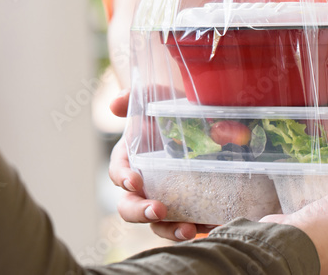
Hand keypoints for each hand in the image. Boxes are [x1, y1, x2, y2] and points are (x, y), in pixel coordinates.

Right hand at [108, 90, 213, 240]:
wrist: (202, 116)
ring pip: (158, 224)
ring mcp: (165, 198)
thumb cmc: (170, 106)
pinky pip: (187, 223)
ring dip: (169, 230)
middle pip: (130, 206)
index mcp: (130, 158)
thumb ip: (134, 98)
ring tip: (188, 230)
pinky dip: (198, 229)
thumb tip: (115, 104)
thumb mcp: (154, 96)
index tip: (135, 181)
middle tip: (158, 210)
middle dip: (140, 212)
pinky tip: (212, 226)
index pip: (117, 172)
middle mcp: (144, 183)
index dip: (122, 178)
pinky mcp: (188, 206)